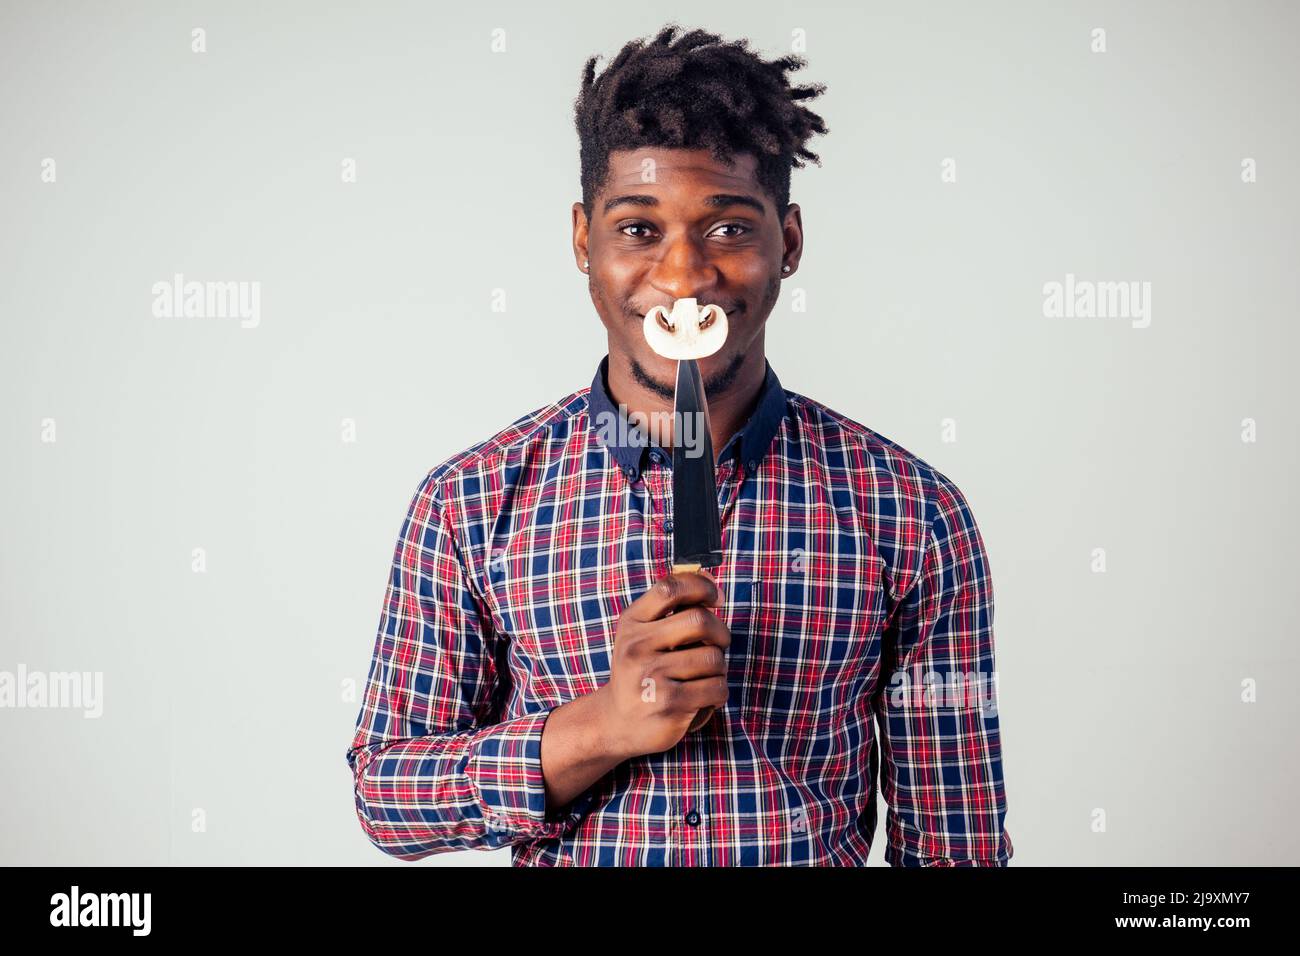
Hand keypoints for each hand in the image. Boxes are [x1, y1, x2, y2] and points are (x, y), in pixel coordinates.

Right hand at [597, 570, 729, 758]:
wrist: (616, 723)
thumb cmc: (642, 672)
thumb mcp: (643, 636)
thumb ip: (672, 610)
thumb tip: (711, 580)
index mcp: (632, 623)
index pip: (670, 588)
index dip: (701, 586)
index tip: (715, 599)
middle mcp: (636, 647)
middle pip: (699, 620)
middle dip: (720, 632)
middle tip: (720, 643)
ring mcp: (651, 676)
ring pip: (713, 658)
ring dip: (719, 669)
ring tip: (703, 677)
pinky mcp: (668, 704)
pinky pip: (716, 688)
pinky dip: (718, 692)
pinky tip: (703, 697)